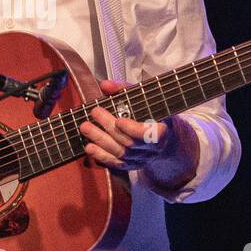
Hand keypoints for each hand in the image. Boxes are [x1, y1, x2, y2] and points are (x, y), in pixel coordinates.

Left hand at [79, 80, 196, 188]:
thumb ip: (125, 90)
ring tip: (85, 127)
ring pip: (120, 153)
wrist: (165, 142)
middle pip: (129, 142)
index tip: (119, 120)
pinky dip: (101, 156)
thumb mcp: (146, 100)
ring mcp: (140, 160)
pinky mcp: (130, 166)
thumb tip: (105, 85)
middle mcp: (151, 149)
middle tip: (95, 112)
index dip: (133, 129)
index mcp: (161, 131)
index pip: (149, 134)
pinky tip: (89, 147)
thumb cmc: (153, 115)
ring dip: (100, 140)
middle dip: (109, 127)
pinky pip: (115, 163)